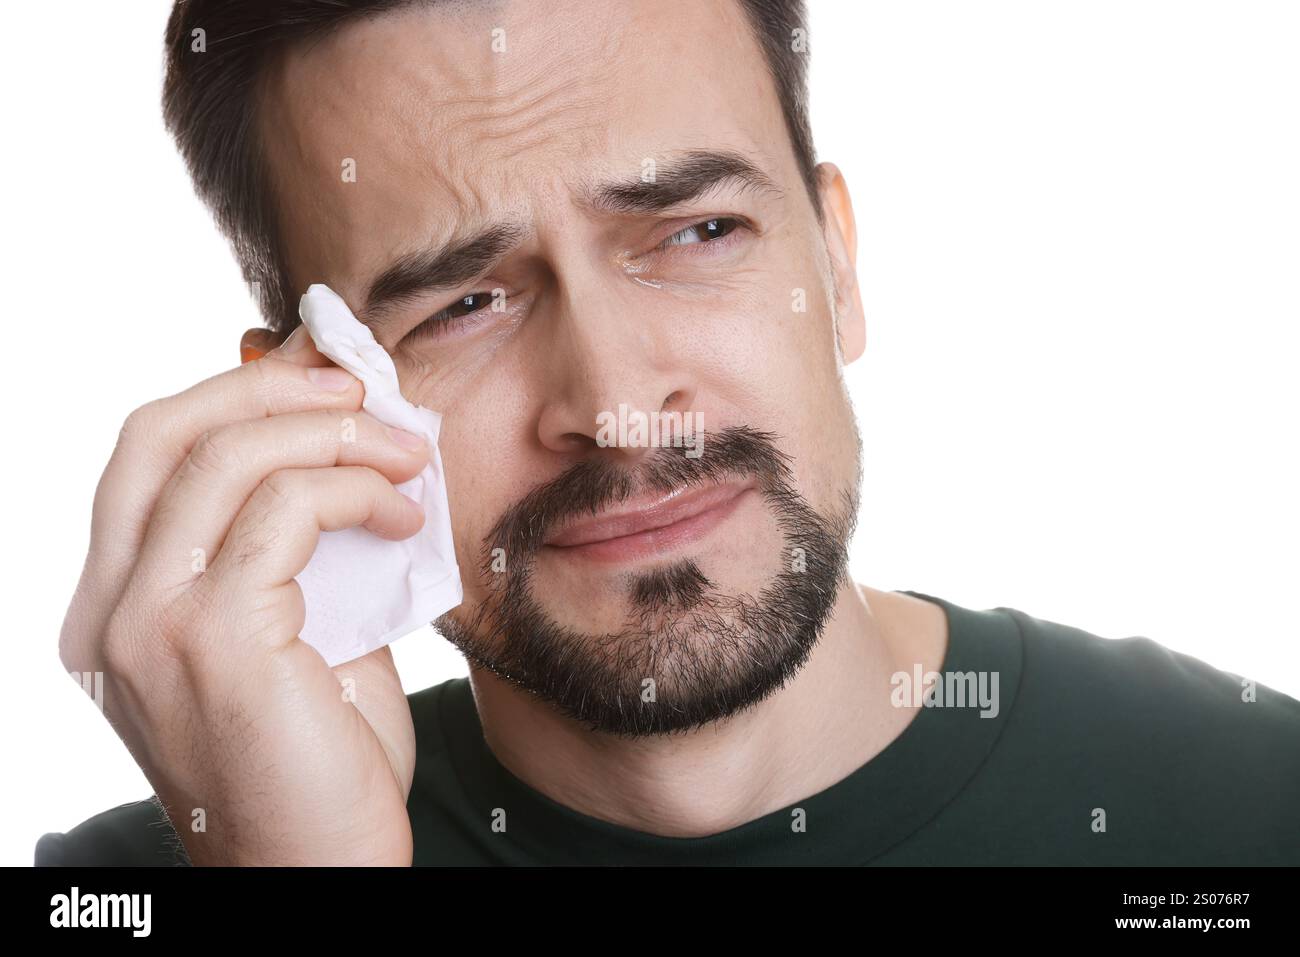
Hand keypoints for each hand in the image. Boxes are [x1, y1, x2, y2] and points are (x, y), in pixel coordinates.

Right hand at [58, 325, 429, 864]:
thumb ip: (295, 546)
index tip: (322, 376)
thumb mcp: (300, 633)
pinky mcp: (210, 639)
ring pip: (224, 457)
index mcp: (118, 605)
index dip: (233, 396)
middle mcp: (109, 609)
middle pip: (160, 431)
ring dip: (334, 433)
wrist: (320, 873)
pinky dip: (352, 489)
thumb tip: (327, 444)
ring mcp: (146, 623)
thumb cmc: (318, 762)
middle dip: (270, 389)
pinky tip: (403, 517)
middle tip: (362, 389)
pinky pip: (283, 511)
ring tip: (408, 454)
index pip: (147, 455)